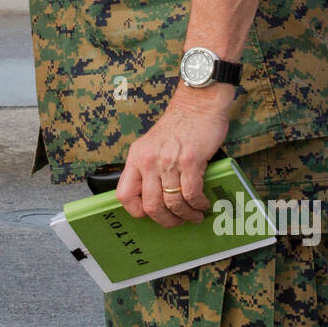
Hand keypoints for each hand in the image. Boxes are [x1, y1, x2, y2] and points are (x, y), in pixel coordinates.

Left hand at [115, 90, 230, 227]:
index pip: (124, 195)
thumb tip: (155, 196)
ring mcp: (169, 161)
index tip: (150, 215)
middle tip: (177, 222)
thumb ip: (149, 167)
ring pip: (173, 203)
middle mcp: (148, 161)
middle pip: (151, 206)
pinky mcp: (190, 161)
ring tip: (195, 215)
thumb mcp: (152, 144)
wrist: (198, 104)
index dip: (136, 211)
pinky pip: (191, 193)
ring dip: (186, 215)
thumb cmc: (179, 125)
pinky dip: (198, 204)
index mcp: (136, 157)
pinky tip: (203, 203)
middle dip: (166, 220)